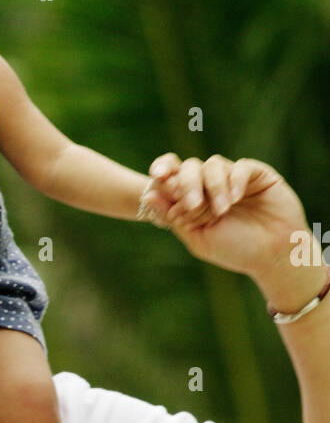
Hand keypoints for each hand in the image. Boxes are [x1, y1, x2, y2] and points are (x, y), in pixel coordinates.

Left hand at [142, 153, 311, 283]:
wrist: (273, 256)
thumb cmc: (236, 251)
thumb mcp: (198, 238)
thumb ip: (174, 217)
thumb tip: (148, 195)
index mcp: (193, 199)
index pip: (173, 176)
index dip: (163, 171)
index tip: (156, 177)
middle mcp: (211, 185)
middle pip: (190, 167)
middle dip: (186, 184)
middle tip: (191, 204)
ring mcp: (234, 177)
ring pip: (213, 166)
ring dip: (213, 188)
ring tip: (221, 211)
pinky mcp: (256, 174)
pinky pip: (240, 167)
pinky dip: (233, 181)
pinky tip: (233, 200)